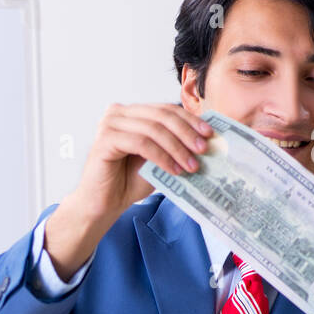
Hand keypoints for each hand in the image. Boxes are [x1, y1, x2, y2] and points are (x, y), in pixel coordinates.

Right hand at [43, 103, 213, 279]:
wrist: (104, 203)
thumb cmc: (128, 181)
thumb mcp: (159, 158)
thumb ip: (174, 143)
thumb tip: (205, 137)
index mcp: (131, 113)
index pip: (165, 109)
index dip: (189, 120)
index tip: (209, 134)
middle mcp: (118, 113)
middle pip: (161, 116)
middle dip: (186, 133)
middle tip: (203, 150)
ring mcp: (109, 124)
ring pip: (153, 129)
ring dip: (177, 148)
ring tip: (191, 165)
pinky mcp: (105, 139)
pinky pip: (141, 143)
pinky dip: (161, 156)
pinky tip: (173, 169)